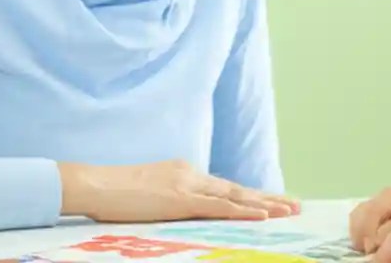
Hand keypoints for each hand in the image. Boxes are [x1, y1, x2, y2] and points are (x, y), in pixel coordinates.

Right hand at [57, 159, 299, 222]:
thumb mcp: (150, 193)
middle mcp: (191, 175)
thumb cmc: (114, 193)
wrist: (94, 183)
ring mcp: (187, 185)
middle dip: (268, 198)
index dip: (251, 196)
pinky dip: (243, 211)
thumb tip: (185, 211)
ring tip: (290, 211)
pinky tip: (263, 216)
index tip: (274, 202)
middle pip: (238, 189)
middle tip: (296, 206)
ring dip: (265, 204)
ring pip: (235, 196)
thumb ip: (171, 199)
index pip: (225, 187)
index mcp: (185, 173)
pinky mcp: (180, 199)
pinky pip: (219, 207)